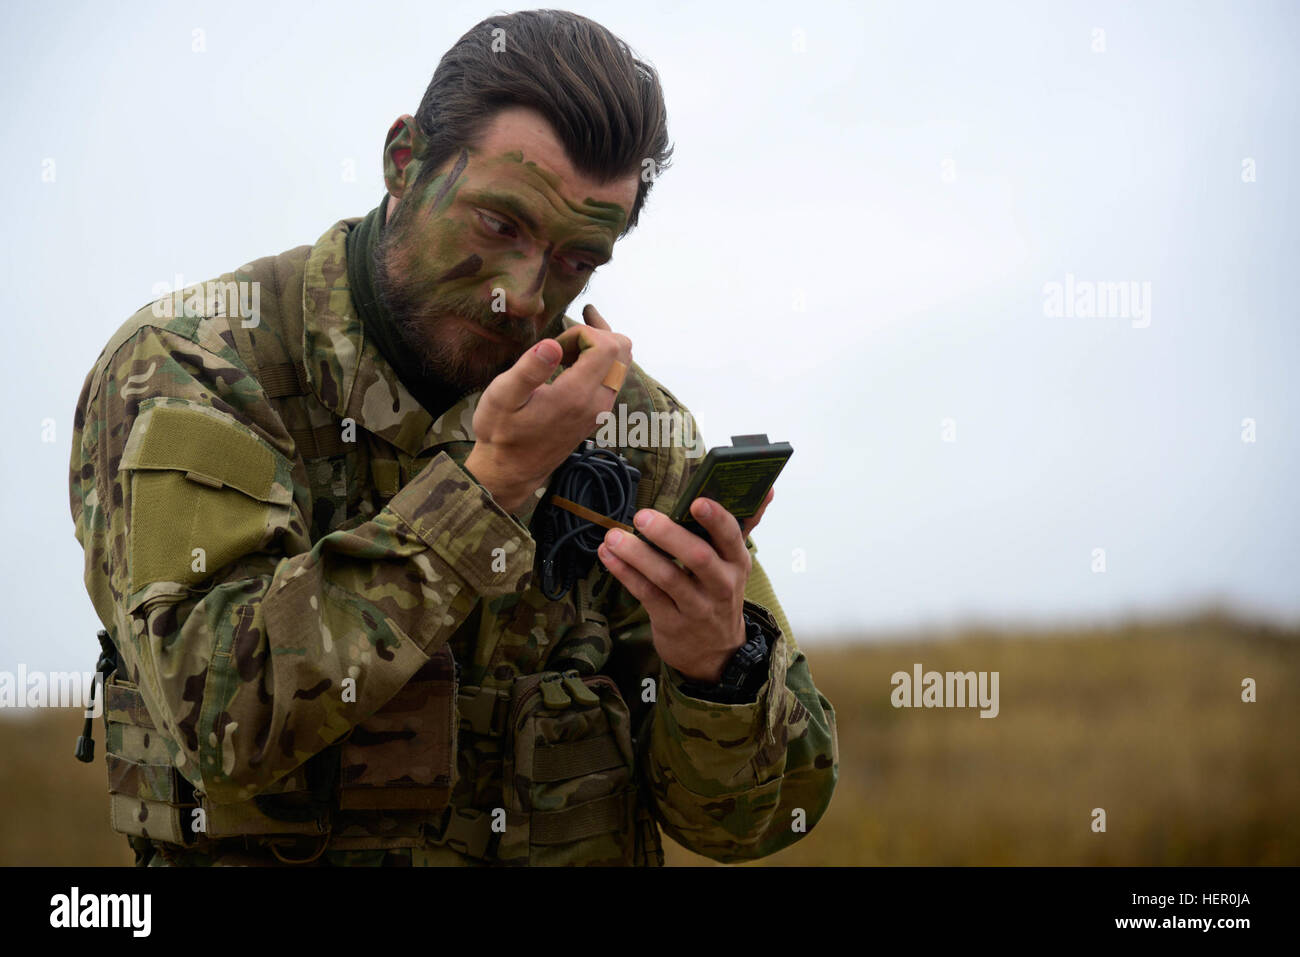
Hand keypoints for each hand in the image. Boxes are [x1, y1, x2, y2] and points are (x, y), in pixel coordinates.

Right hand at [464, 304, 631, 511]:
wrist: (510, 470)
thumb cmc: (500, 432)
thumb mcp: (502, 397)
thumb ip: (529, 370)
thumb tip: (552, 345)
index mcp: (577, 395)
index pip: (606, 346)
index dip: (582, 332)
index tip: (555, 345)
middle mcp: (598, 403)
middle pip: (622, 350)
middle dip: (596, 333)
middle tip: (563, 338)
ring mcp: (601, 410)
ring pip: (620, 363)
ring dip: (597, 346)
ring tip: (565, 345)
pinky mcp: (597, 414)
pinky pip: (611, 376)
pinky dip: (597, 361)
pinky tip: (569, 361)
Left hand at [597, 487, 775, 683]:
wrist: (716, 652)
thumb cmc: (719, 594)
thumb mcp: (735, 563)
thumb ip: (744, 524)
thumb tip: (766, 489)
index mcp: (736, 562)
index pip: (731, 536)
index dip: (715, 519)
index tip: (697, 501)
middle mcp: (720, 585)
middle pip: (697, 557)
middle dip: (669, 534)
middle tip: (642, 516)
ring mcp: (696, 607)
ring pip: (666, 577)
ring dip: (637, 554)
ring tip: (613, 536)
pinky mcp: (671, 623)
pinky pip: (646, 594)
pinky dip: (625, 573)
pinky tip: (608, 556)